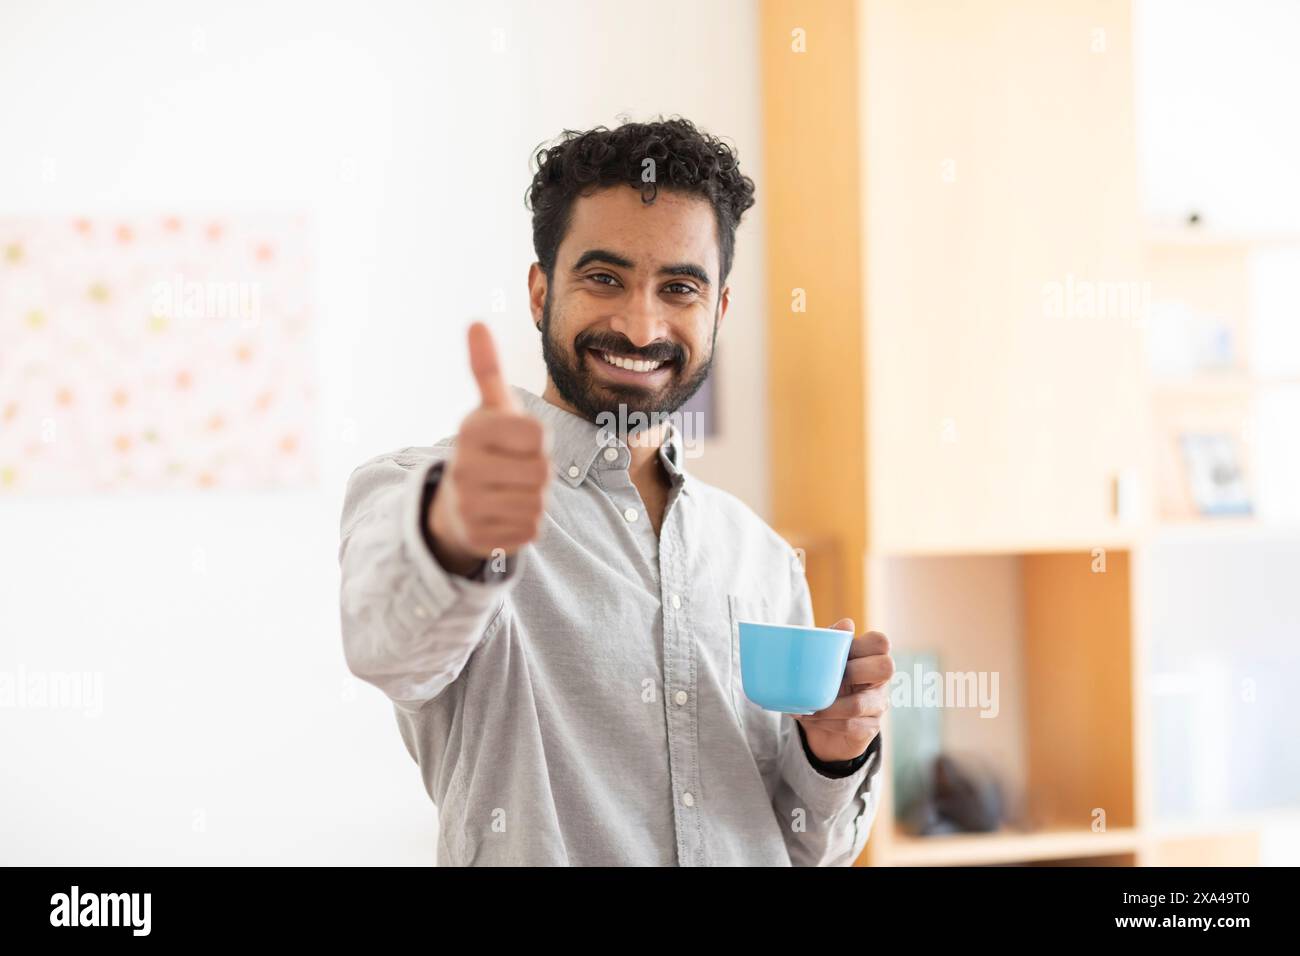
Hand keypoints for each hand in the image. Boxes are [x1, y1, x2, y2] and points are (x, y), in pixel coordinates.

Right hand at [427, 322, 551, 575]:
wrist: (453, 506)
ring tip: (507, 493)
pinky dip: (524, 525)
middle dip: (537, 473)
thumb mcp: (488, 410)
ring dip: (532, 500)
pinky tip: (502, 515)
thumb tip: (476, 323)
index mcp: (471, 430)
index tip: (515, 443)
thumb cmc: (484, 450)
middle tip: (512, 472)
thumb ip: (486, 369)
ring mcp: (468, 505)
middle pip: (542, 473)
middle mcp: (463, 467)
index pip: (538, 437)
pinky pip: (530, 531)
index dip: (536, 442)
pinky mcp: (479, 538)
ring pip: (538, 503)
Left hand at [796, 619, 892, 763]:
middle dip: (853, 672)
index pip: (881, 642)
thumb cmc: (824, 683)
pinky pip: (850, 725)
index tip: (837, 652)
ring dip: (827, 706)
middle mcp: (880, 680)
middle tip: (827, 678)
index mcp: (870, 657)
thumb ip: (831, 642)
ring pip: (859, 704)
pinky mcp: (870, 728)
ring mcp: (878, 705)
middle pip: (886, 667)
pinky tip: (809, 717)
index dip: (861, 644)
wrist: (821, 724)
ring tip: (805, 706)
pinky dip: (825, 722)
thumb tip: (846, 623)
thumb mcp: (823, 662)